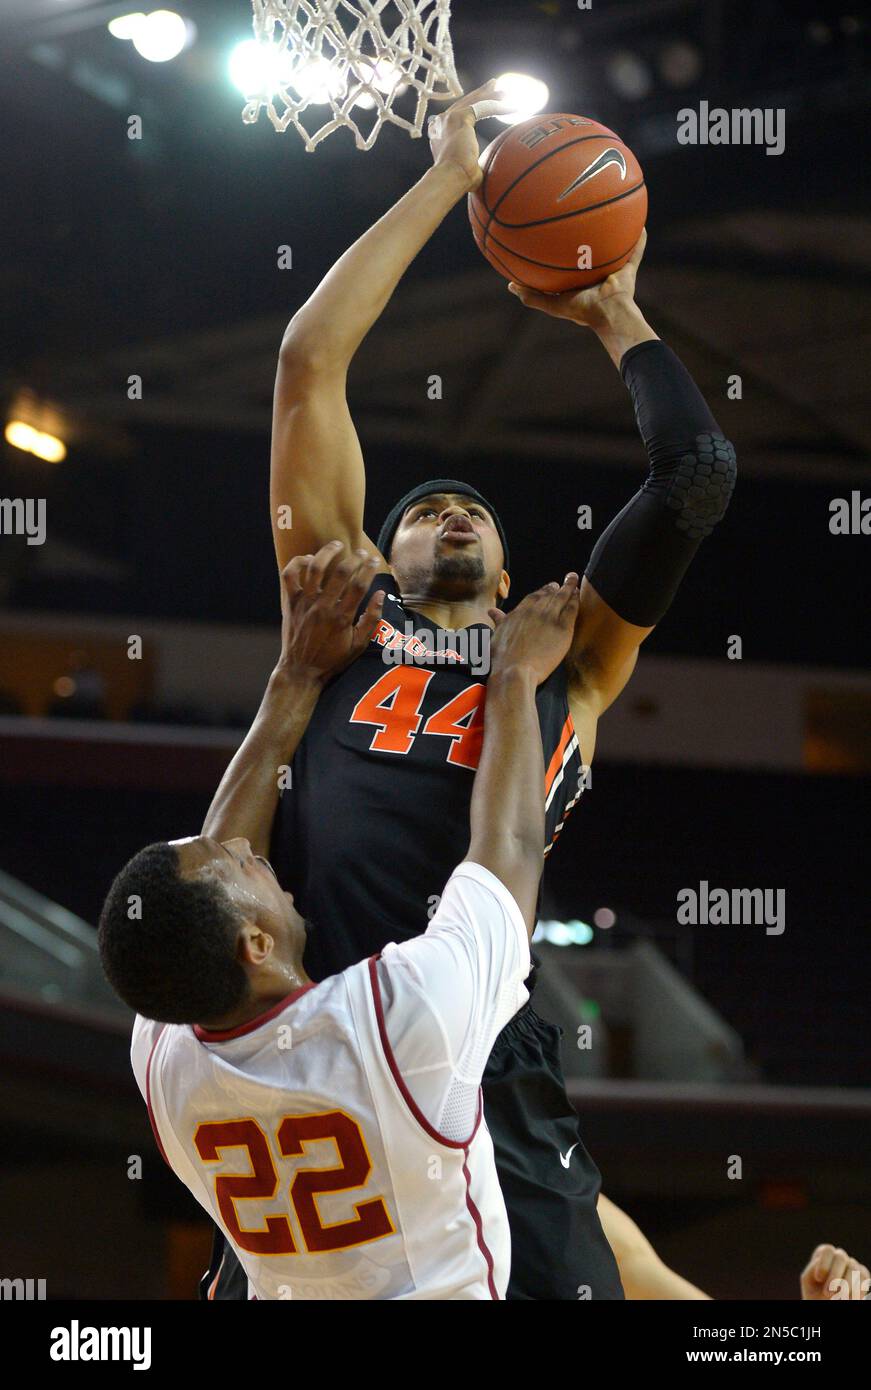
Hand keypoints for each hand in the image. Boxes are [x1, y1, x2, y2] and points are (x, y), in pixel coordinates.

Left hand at [277, 543, 384, 683]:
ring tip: (337, 545)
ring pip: (315, 568)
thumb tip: (380, 595)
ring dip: (328, 552)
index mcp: (342, 618)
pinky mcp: (290, 603)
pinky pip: (290, 576)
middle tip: (361, 553)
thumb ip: (371, 620)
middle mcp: (323, 607)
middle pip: (341, 573)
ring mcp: (305, 603)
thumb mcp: (358, 645)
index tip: (374, 561)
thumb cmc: (332, 659)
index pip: (359, 585)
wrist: (301, 670)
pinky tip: (309, 559)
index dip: (369, 569)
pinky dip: (298, 563)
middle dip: (354, 558)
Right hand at [428, 78, 512, 191]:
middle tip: (494, 86)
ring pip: (473, 101)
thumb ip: (474, 166)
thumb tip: (486, 174)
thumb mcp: (467, 171)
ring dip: (491, 96)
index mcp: (441, 137)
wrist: (450, 178)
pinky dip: (496, 105)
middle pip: (464, 104)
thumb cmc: (458, 182)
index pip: (458, 118)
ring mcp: (449, 119)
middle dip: (481, 95)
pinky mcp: (460, 117)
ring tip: (505, 92)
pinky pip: (481, 106)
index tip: (483, 106)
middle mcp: (441, 125)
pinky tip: (510, 105)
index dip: (472, 110)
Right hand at [488, 574, 579, 686]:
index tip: (548, 587)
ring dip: (569, 587)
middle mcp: (534, 611)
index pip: (533, 597)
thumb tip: (492, 612)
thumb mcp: (496, 636)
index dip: (542, 591)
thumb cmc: (502, 659)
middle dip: (557, 587)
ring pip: (561, 597)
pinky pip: (572, 609)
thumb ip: (498, 621)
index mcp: (518, 613)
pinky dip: (575, 599)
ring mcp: (549, 618)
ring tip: (573, 579)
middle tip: (564, 581)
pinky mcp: (563, 628)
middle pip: (548, 594)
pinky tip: (578, 594)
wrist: (514, 671)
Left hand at [508, 229, 646, 325]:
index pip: (569, 264)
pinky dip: (639, 240)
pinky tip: (640, 223)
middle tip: (578, 217)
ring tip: (611, 213)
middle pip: (591, 252)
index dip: (562, 252)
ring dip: (613, 234)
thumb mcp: (552, 304)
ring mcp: (613, 272)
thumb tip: (510, 286)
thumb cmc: (581, 310)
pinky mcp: (628, 270)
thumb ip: (532, 296)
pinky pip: (635, 252)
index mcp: (579, 283)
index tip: (552, 237)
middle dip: (587, 237)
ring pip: (613, 248)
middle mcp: (596, 275)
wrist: (608, 314)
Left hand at [800, 1244, 869, 1299]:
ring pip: (853, 1268)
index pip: (828, 1250)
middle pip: (841, 1257)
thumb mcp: (808, 1280)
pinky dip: (857, 1289)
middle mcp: (839, 1257)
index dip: (823, 1263)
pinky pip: (863, 1277)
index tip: (818, 1278)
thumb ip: (812, 1269)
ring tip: (839, 1298)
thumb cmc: (814, 1292)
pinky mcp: (862, 1276)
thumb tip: (820, 1262)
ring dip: (846, 1284)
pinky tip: (849, 1299)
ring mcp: (852, 1265)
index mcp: (824, 1255)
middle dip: (834, 1276)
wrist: (825, 1304)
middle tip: (827, 1293)